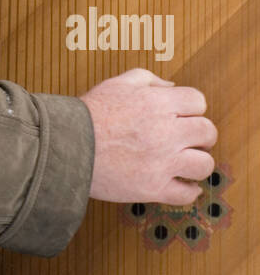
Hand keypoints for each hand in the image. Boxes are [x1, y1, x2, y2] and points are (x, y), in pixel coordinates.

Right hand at [79, 68, 217, 205]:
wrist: (67, 146)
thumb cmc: (89, 114)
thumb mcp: (117, 84)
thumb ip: (148, 79)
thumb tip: (171, 87)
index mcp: (158, 103)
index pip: (198, 101)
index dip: (192, 108)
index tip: (183, 115)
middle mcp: (166, 132)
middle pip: (208, 132)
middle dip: (200, 134)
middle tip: (188, 139)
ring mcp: (162, 162)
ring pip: (204, 165)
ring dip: (197, 162)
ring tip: (185, 163)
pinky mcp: (154, 188)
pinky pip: (187, 194)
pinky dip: (187, 190)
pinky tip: (181, 184)